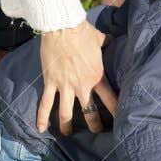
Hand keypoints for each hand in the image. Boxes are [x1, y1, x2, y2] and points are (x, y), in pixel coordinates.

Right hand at [37, 19, 118, 136]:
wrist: (62, 27)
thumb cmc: (82, 32)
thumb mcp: (99, 38)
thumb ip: (107, 43)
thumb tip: (113, 39)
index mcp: (97, 76)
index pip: (110, 99)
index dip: (116, 111)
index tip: (120, 121)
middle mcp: (82, 85)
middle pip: (90, 111)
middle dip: (94, 124)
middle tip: (96, 132)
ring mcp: (65, 85)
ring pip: (66, 113)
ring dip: (67, 125)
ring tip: (68, 133)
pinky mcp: (51, 82)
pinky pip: (45, 103)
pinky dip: (42, 116)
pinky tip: (41, 128)